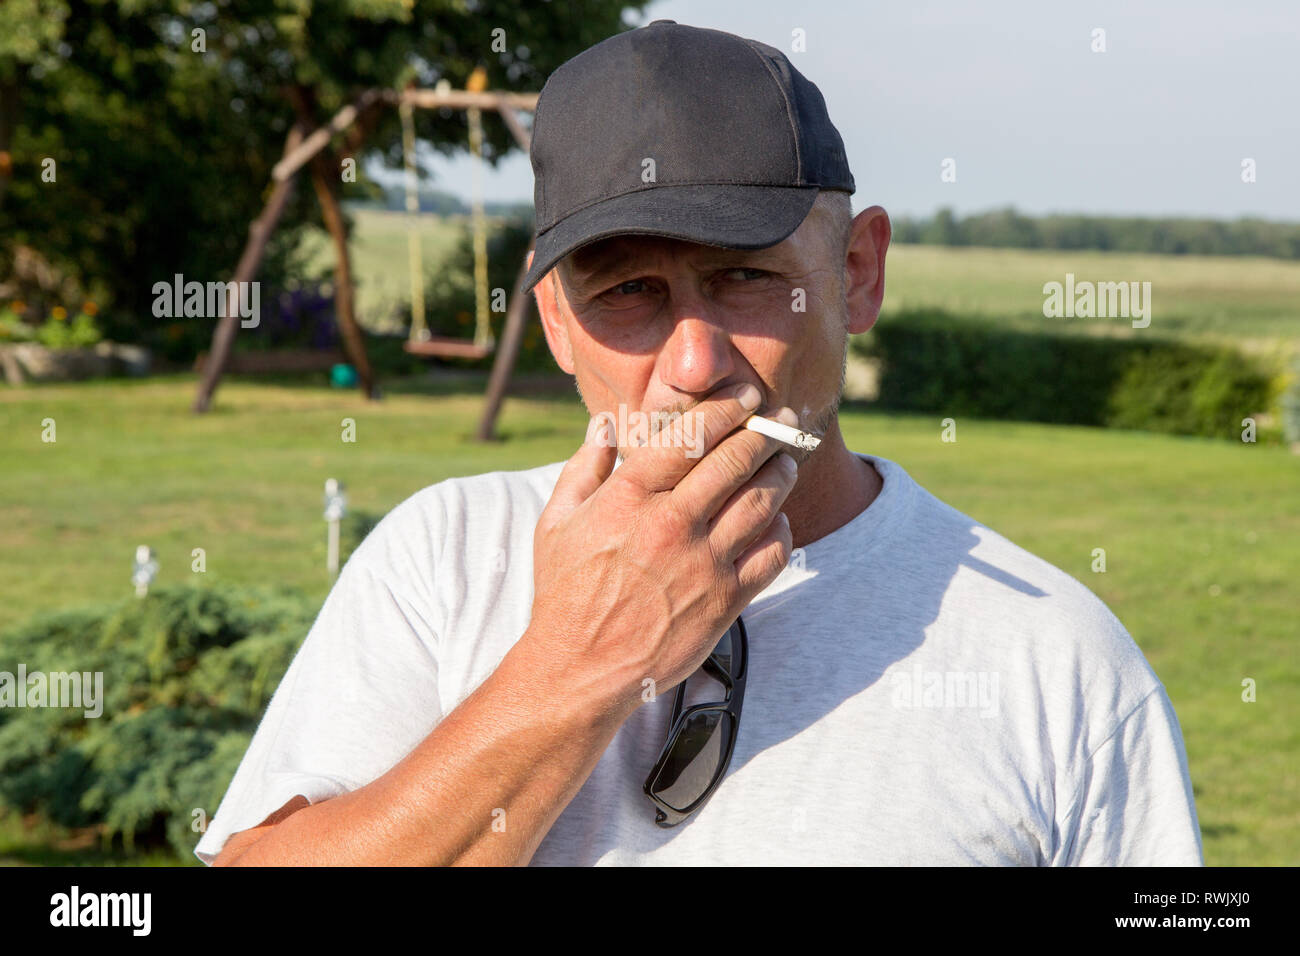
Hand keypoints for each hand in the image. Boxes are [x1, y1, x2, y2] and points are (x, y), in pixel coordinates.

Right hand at [523, 383, 798, 718]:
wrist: (580, 669)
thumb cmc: (565, 593)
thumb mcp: (556, 523)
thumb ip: (584, 469)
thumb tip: (604, 425)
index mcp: (628, 497)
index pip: (690, 436)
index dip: (725, 410)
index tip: (744, 398)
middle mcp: (669, 524)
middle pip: (734, 461)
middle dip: (766, 432)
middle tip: (783, 420)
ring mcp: (701, 563)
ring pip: (761, 501)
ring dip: (780, 473)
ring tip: (785, 461)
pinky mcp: (724, 600)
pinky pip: (771, 552)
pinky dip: (781, 529)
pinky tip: (776, 519)